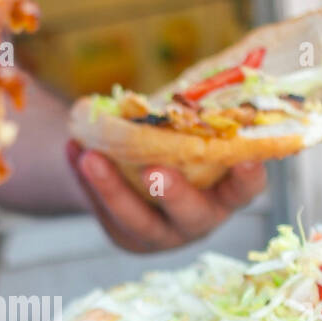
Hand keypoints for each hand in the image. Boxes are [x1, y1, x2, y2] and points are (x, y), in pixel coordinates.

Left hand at [65, 139, 266, 252]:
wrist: (141, 177)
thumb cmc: (183, 149)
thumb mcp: (194, 137)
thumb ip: (197, 120)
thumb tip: (198, 85)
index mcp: (225, 195)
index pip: (243, 191)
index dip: (248, 177)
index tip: (247, 158)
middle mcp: (197, 220)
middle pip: (190, 215)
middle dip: (174, 193)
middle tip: (154, 170)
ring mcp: (160, 234)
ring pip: (136, 220)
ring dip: (112, 189)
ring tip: (90, 157)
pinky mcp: (125, 235)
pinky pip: (103, 211)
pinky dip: (86, 181)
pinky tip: (73, 150)